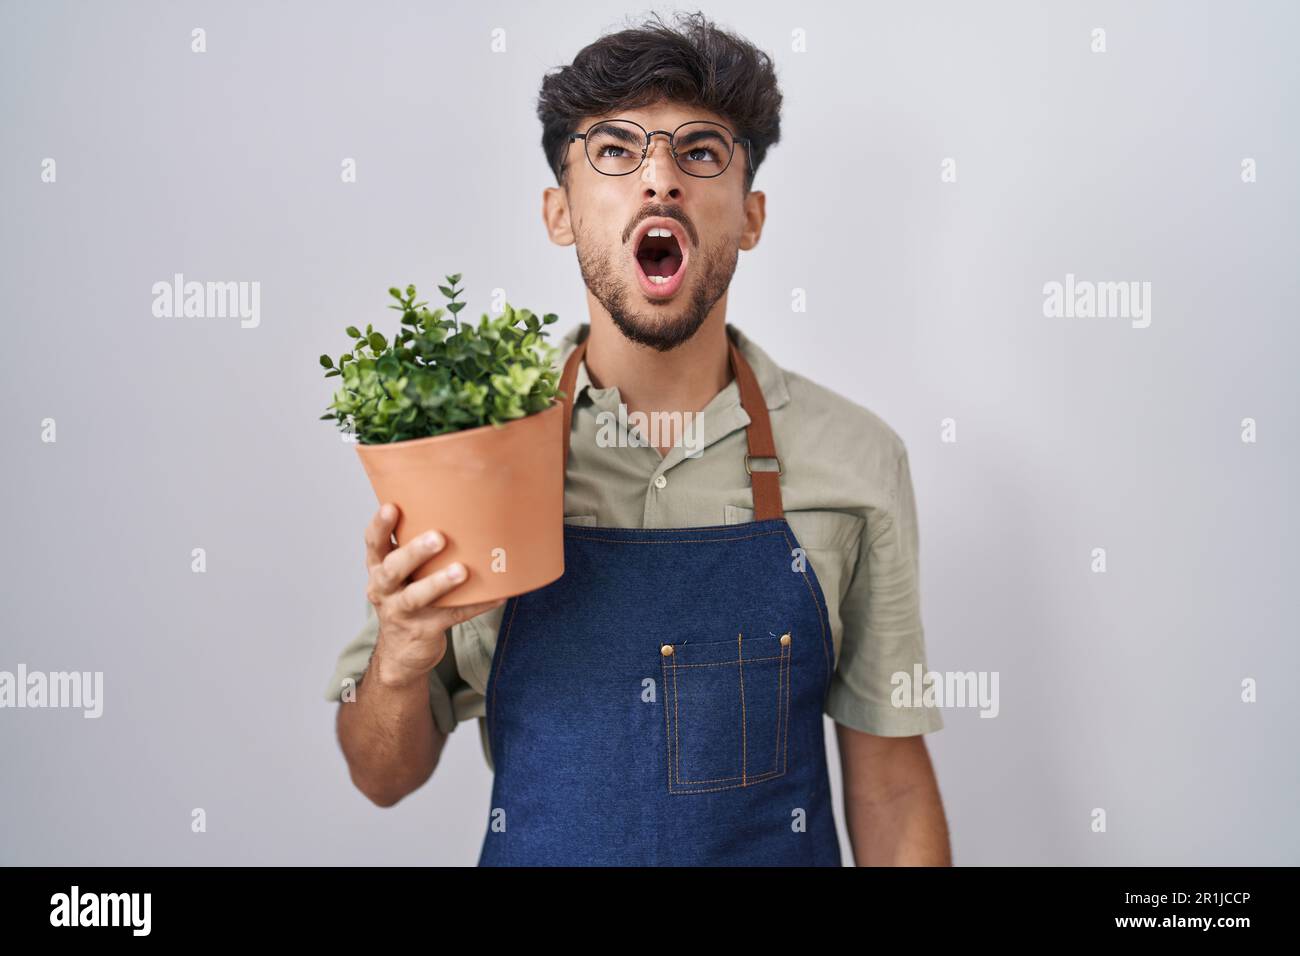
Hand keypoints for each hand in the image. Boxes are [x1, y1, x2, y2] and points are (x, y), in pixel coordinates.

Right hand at [363, 502, 503, 688]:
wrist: (401, 652)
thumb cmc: (407, 597)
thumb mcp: (401, 574)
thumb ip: (413, 548)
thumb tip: (456, 508)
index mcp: (378, 569)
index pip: (373, 544)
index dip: (380, 526)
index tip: (392, 507)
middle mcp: (383, 589)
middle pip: (393, 569)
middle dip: (414, 552)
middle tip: (438, 537)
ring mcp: (401, 612)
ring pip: (417, 596)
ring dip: (439, 582)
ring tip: (461, 570)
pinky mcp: (424, 630)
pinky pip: (453, 616)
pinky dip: (475, 605)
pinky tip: (496, 595)